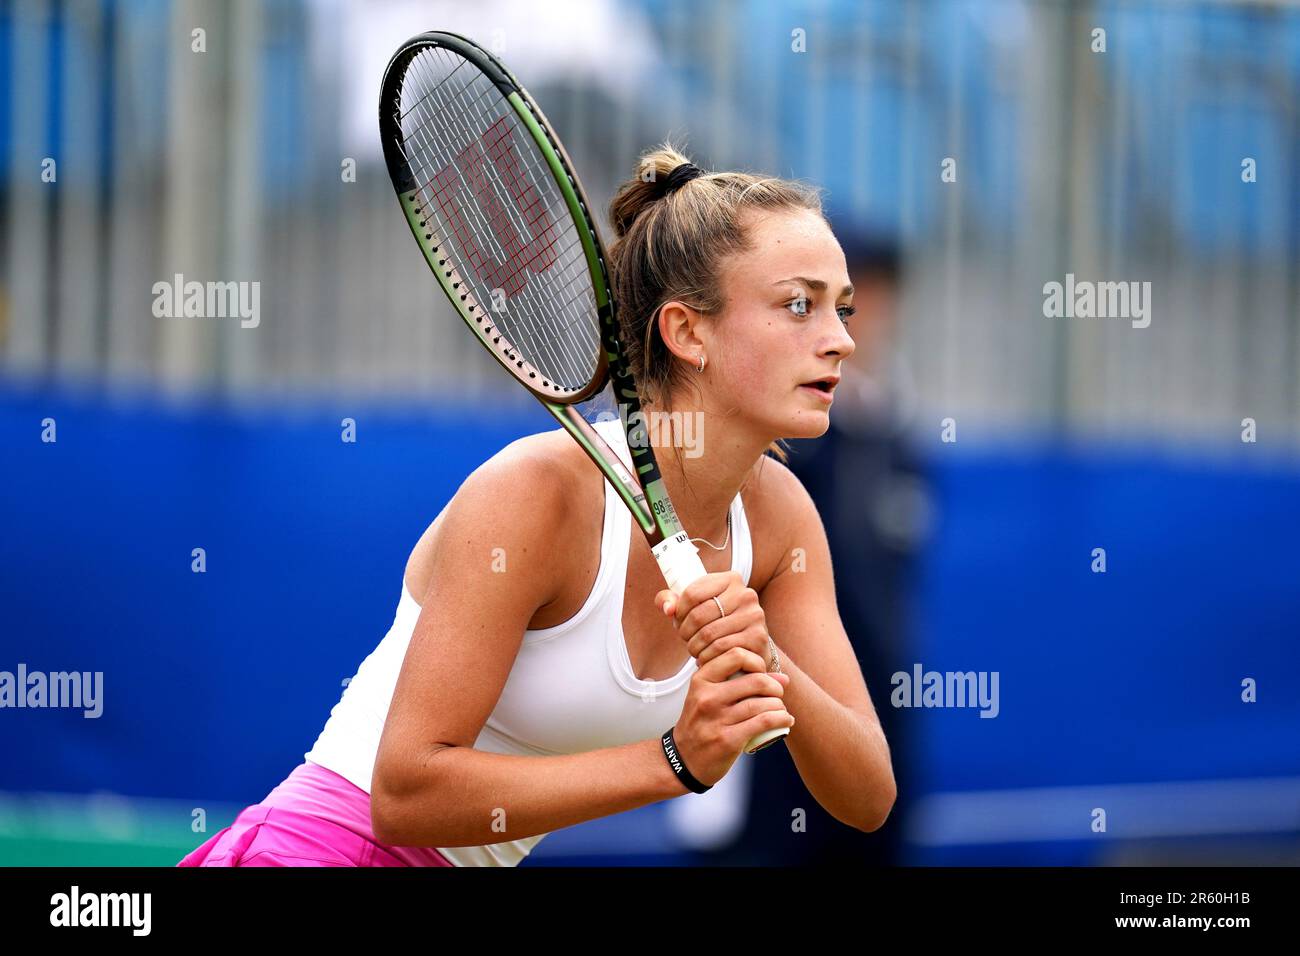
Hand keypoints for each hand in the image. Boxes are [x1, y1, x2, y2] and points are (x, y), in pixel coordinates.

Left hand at [655, 570, 775, 670]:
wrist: (753, 646)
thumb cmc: (719, 622)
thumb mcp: (697, 606)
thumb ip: (674, 600)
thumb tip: (668, 609)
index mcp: (730, 579)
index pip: (692, 593)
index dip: (679, 611)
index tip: (679, 620)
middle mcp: (746, 594)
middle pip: (699, 615)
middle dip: (685, 631)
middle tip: (685, 639)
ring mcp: (754, 615)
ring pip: (708, 634)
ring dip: (694, 647)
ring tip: (694, 649)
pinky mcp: (758, 637)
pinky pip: (721, 649)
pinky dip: (707, 657)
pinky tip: (705, 658)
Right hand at [670, 645, 792, 786]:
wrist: (684, 759)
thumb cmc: (701, 723)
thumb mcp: (709, 696)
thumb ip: (740, 682)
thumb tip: (783, 678)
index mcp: (701, 680)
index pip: (736, 655)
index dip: (756, 661)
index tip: (761, 672)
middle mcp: (707, 697)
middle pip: (756, 680)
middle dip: (775, 686)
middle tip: (777, 693)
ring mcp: (717, 719)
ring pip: (762, 704)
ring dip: (779, 706)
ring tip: (781, 710)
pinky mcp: (728, 740)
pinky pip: (764, 723)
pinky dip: (781, 719)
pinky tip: (786, 721)